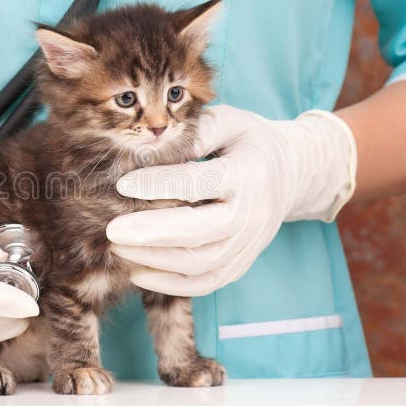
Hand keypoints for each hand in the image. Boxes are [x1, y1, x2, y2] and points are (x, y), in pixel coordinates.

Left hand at [106, 105, 356, 295]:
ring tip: (117, 248)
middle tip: (112, 230)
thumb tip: (155, 147)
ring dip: (155, 260)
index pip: (198, 182)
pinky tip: (137, 272)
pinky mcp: (240, 264)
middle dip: (151, 233)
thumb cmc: (250, 142)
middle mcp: (251, 214)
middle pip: (199, 232)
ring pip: (199, 264)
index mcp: (247, 174)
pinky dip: (170, 283)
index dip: (159, 184)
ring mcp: (247, 244)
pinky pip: (205, 283)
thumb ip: (197, 132)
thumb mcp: (231, 122)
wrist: (293, 174)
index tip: (123, 184)